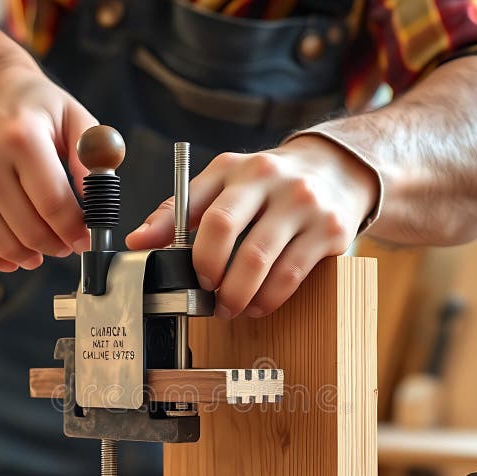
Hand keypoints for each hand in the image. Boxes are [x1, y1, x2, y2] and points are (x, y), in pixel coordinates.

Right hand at [0, 59, 96, 271]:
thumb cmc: (30, 105)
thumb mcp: (72, 116)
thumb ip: (94, 158)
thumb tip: (101, 204)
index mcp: (21, 139)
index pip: (55, 206)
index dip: (77, 232)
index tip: (88, 240)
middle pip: (32, 232)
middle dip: (58, 246)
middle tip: (69, 243)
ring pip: (6, 246)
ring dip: (34, 255)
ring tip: (47, 245)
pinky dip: (4, 258)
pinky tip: (21, 252)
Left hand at [127, 136, 377, 316]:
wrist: (339, 169)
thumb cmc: (271, 184)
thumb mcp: (225, 183)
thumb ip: (180, 211)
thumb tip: (138, 242)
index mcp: (235, 168)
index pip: (195, 205)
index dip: (178, 244)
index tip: (178, 274)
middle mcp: (268, 179)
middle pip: (224, 230)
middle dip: (208, 273)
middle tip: (206, 294)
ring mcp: (301, 203)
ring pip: (258, 259)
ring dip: (237, 294)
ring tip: (230, 307)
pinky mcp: (329, 229)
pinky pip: (290, 274)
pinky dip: (268, 298)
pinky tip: (258, 305)